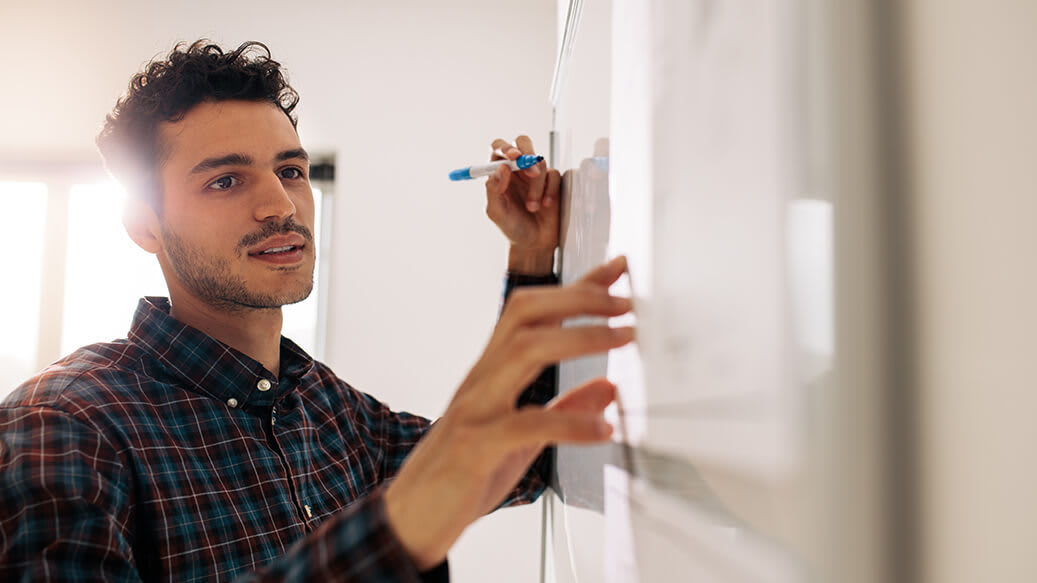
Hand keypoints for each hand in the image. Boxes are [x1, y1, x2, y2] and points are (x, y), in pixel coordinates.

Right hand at [384, 256, 632, 569]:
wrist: (408, 519)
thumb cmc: (461, 475)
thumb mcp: (522, 438)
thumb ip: (563, 410)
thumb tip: (609, 388)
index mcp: (492, 372)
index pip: (534, 312)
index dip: (578, 286)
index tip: (619, 268)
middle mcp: (482, 379)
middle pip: (526, 312)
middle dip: (579, 299)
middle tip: (627, 303)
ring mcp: (476, 408)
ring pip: (525, 349)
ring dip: (581, 337)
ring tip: (624, 339)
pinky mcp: (475, 447)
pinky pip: (527, 424)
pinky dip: (570, 422)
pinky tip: (603, 430)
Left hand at [486, 135, 561, 273]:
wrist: (534, 243)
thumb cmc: (512, 227)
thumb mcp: (497, 212)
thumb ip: (494, 189)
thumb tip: (502, 167)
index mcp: (499, 173)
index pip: (499, 148)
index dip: (506, 147)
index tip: (514, 157)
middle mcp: (517, 169)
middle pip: (522, 143)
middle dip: (527, 153)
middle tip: (531, 171)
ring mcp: (536, 174)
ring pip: (540, 162)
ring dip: (536, 186)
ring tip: (532, 207)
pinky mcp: (552, 182)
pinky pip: (555, 174)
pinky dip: (550, 189)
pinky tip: (546, 204)